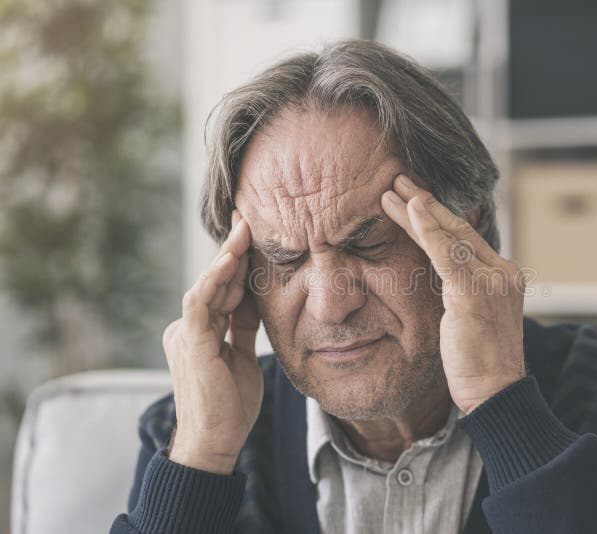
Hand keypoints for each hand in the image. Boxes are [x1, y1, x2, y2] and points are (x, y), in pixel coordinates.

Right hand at [162, 209, 262, 473]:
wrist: (216, 440)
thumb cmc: (231, 404)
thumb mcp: (243, 356)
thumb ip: (244, 327)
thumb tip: (255, 300)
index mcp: (200, 331)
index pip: (222, 290)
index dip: (236, 263)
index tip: (251, 233)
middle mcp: (188, 328)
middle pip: (215, 283)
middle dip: (232, 250)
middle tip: (247, 217)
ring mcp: (185, 333)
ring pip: (207, 286)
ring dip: (226, 258)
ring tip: (244, 230)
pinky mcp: (190, 342)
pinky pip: (201, 303)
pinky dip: (215, 280)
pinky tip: (230, 259)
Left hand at [381, 175, 527, 414]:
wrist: (495, 392)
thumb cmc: (478, 363)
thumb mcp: (469, 319)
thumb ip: (458, 292)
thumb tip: (437, 277)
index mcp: (503, 276)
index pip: (465, 238)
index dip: (437, 216)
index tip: (413, 199)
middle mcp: (502, 271)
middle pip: (457, 228)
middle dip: (425, 203)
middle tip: (398, 180)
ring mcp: (492, 279)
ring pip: (449, 234)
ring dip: (418, 208)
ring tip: (392, 188)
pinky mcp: (476, 291)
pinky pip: (447, 252)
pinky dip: (428, 228)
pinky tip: (410, 208)